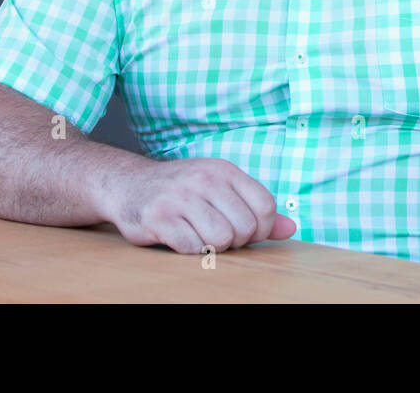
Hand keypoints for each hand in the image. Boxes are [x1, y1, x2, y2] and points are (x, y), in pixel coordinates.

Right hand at [103, 156, 296, 253]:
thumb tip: (291, 229)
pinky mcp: (159, 218)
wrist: (127, 183)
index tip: (245, 232)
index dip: (261, 229)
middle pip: (244, 227)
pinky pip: (192, 248)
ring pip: (220, 240)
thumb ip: (256, 209)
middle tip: (216, 234)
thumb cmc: (182, 190)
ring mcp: (180, 197)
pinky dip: (190, 250)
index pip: (265, 206)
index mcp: (224, 170)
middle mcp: (204, 179)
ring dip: (212, 247)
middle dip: (235, 240)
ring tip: (198, 235)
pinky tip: (179, 237)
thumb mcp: (221, 189)